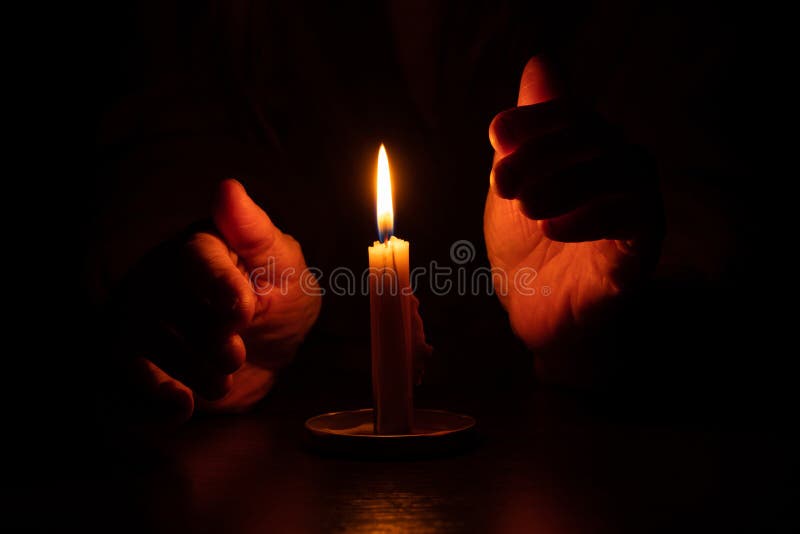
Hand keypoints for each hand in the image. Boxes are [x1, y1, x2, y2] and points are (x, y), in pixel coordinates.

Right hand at [107, 179, 320, 423]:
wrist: (271, 349)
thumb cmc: (279, 294)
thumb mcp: (284, 264)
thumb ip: (256, 235)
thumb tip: (228, 189)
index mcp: (205, 247)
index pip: (199, 258)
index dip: (219, 284)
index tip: (242, 310)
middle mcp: (167, 275)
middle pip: (170, 302)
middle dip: (205, 334)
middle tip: (235, 355)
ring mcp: (149, 315)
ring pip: (150, 339)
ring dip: (188, 367)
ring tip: (223, 379)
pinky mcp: (140, 357)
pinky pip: (132, 374)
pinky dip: (154, 395)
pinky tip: (182, 406)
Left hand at [484, 57, 662, 358]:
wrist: (535, 313)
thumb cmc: (525, 245)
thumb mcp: (513, 184)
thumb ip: (524, 135)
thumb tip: (541, 64)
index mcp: (587, 152)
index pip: (573, 113)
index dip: (536, 117)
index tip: (496, 134)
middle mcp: (619, 173)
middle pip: (598, 135)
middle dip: (544, 151)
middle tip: (502, 180)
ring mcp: (635, 211)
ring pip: (622, 172)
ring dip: (568, 181)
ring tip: (527, 205)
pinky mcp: (640, 252)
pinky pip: (634, 222)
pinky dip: (591, 218)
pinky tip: (553, 228)